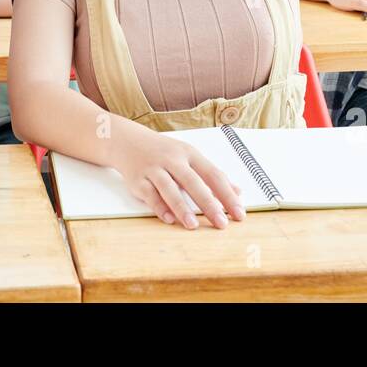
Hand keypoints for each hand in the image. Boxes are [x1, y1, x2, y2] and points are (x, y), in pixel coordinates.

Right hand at [115, 131, 244, 229]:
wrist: (128, 141)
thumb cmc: (164, 152)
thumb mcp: (189, 156)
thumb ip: (212, 174)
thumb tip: (238, 192)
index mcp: (189, 154)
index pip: (213, 174)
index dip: (227, 195)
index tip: (238, 213)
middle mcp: (172, 160)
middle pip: (193, 182)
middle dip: (209, 204)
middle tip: (222, 223)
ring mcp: (154, 169)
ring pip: (169, 189)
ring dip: (182, 208)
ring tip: (193, 225)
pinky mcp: (138, 180)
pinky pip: (149, 195)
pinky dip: (159, 208)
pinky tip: (169, 219)